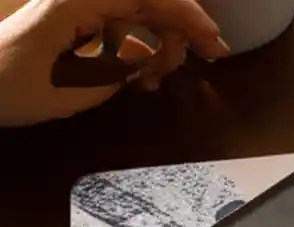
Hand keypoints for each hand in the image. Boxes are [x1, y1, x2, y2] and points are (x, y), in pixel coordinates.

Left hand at [0, 0, 228, 126]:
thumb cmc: (8, 87)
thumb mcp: (70, 90)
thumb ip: (117, 73)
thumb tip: (146, 60)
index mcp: (77, 2)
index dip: (186, 16)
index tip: (212, 42)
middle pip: (148, 0)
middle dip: (183, 26)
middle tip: (213, 56)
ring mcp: (74, 8)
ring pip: (137, 13)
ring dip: (160, 42)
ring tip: (158, 81)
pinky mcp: (70, 21)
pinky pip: (117, 25)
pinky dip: (136, 48)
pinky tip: (138, 78)